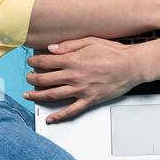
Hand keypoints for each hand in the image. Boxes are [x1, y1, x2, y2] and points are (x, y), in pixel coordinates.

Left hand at [24, 37, 147, 122]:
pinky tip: (50, 118)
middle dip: (33, 78)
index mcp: (73, 60)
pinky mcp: (89, 100)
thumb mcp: (90, 41)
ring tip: (29, 95)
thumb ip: (68, 45)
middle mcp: (74, 76)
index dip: (35, 62)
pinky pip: (71, 111)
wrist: (131, 66)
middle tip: (28, 78)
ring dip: (38, 96)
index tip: (31, 62)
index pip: (46, 62)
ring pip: (53, 95)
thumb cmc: (114, 52)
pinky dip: (59, 116)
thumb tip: (51, 48)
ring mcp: (81, 90)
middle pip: (45, 79)